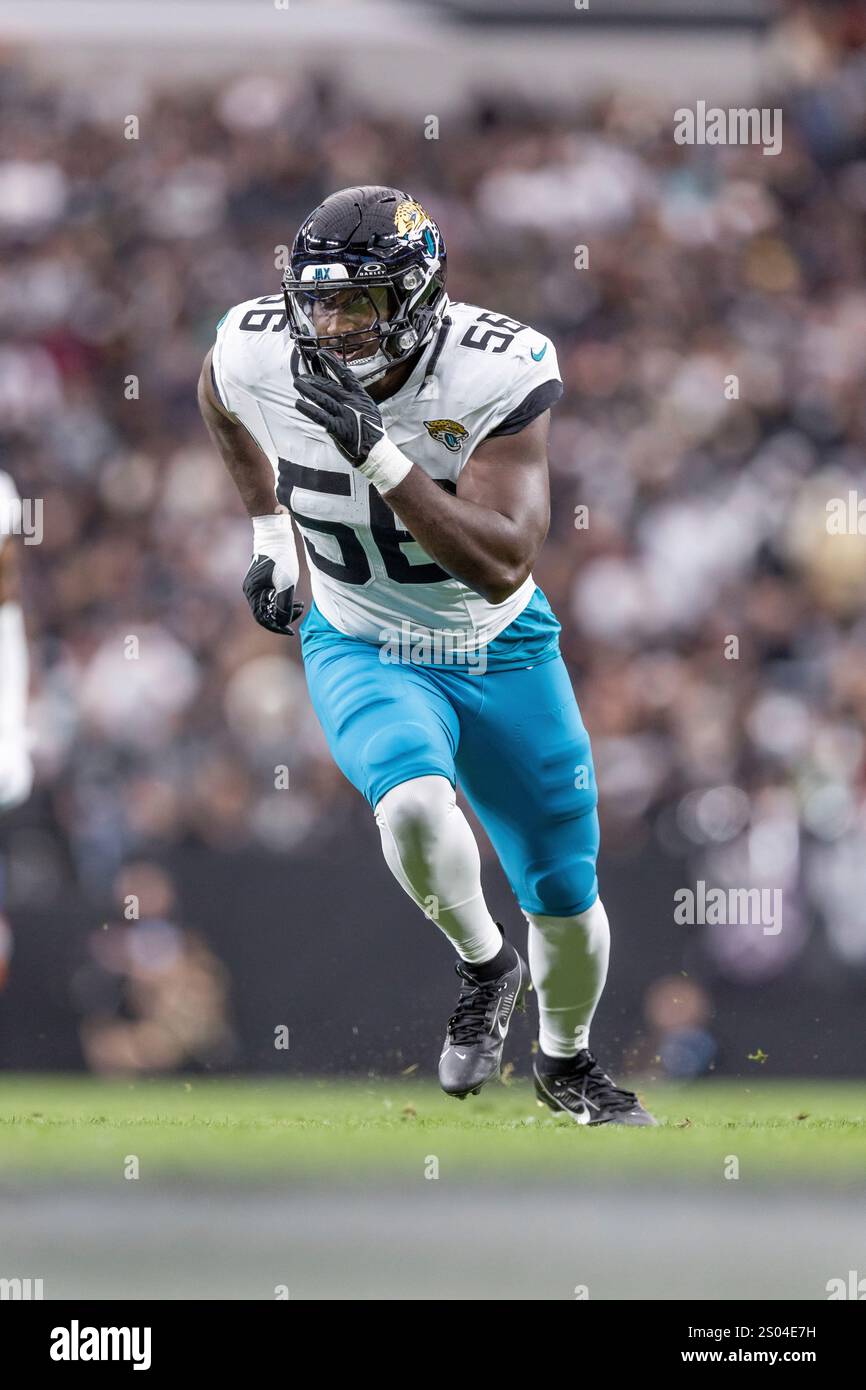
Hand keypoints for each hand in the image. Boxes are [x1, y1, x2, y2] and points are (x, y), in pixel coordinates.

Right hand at [242, 556, 302, 634]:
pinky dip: (282, 601)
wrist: (276, 535)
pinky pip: (271, 598)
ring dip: (285, 608)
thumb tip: (282, 622)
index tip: (290, 631)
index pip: (262, 618)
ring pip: (270, 605)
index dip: (276, 627)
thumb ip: (284, 604)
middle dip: (283, 616)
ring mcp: (256, 586)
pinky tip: (295, 600)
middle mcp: (251, 590)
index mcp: (253, 592)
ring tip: (301, 606)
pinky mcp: (263, 581)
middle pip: (266, 613)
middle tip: (300, 611)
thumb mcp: (286, 583)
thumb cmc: (281, 557)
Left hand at [294, 351, 385, 465]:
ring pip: (322, 398)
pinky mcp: (338, 428)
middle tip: (302, 376)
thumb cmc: (372, 432)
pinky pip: (320, 416)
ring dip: (308, 390)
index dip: (332, 363)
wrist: (376, 452)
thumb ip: (356, 399)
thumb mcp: (369, 410)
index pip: (345, 374)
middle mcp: (352, 402)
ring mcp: (345, 414)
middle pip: (329, 386)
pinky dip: (308, 409)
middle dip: (314, 379)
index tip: (321, 355)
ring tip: (297, 383)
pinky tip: (299, 403)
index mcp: (360, 396)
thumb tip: (344, 391)